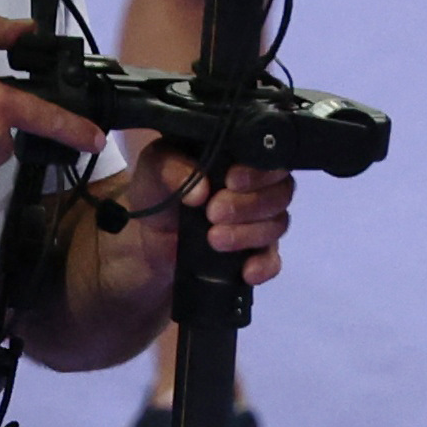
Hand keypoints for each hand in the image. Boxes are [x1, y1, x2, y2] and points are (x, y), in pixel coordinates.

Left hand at [98, 145, 297, 300]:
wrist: (145, 241)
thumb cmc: (156, 194)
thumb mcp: (153, 170)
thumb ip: (171, 167)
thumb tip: (200, 190)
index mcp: (239, 157)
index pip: (270, 157)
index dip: (258, 170)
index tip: (230, 180)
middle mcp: (257, 187)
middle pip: (281, 191)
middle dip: (250, 204)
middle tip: (213, 212)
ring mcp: (259, 222)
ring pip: (278, 224)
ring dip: (249, 233)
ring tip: (214, 239)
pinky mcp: (255, 253)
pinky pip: (274, 260)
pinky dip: (263, 265)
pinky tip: (246, 270)